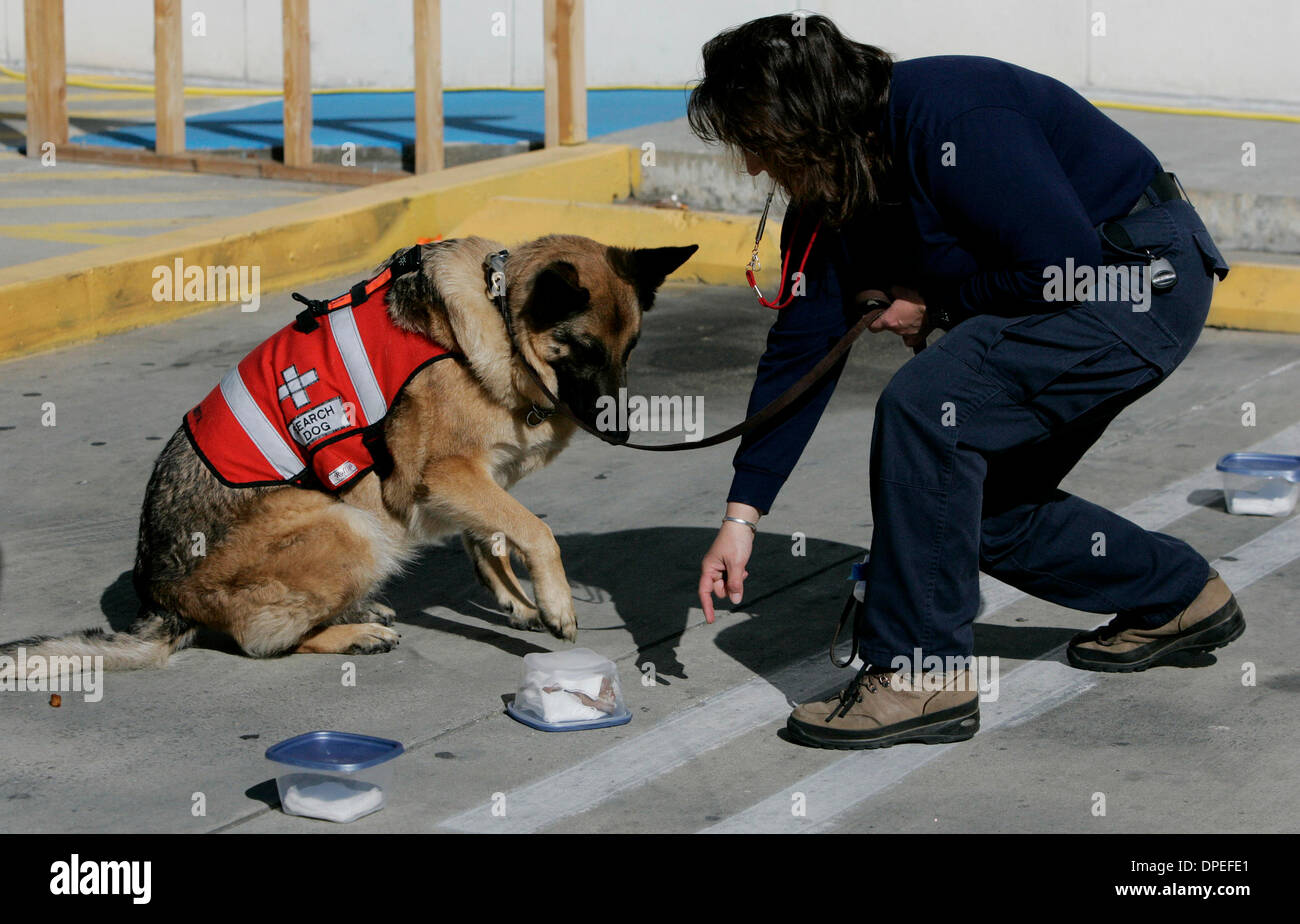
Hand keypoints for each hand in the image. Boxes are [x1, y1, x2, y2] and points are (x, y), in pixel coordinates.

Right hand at [698, 505, 756, 621]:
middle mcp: (712, 569)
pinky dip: (738, 577)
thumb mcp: (737, 564)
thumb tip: (736, 600)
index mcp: (709, 568)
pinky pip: (733, 578)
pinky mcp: (728, 564)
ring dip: (736, 582)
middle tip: (740, 575)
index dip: (707, 607)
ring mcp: (720, 567)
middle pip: (720, 590)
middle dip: (731, 588)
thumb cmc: (736, 542)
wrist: (741, 525)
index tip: (710, 621)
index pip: (705, 592)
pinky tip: (744, 568)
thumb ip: (736, 583)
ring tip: (742, 569)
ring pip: (728, 585)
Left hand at [868, 285, 927, 337]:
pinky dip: (910, 335)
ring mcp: (907, 335)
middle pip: (888, 328)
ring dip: (902, 325)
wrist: (936, 305)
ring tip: (909, 316)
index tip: (875, 319)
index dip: (872, 322)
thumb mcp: (900, 290)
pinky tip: (913, 327)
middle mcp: (897, 330)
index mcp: (889, 320)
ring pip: (899, 332)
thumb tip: (890, 291)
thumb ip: (891, 292)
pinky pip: (910, 339)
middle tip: (897, 311)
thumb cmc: (918, 298)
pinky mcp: (918, 338)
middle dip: (891, 320)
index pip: (873, 327)